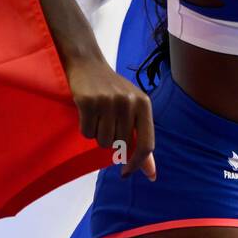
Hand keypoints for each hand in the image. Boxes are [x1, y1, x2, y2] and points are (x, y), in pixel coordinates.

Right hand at [65, 55, 156, 180]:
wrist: (88, 64)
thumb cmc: (114, 91)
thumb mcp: (133, 110)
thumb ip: (141, 140)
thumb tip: (151, 173)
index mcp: (144, 104)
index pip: (147, 144)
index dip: (137, 163)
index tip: (125, 173)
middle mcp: (129, 102)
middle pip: (120, 145)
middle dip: (111, 142)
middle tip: (107, 122)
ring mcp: (109, 101)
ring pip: (102, 141)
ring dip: (97, 135)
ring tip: (98, 116)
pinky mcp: (88, 101)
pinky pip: (87, 132)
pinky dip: (86, 128)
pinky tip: (88, 112)